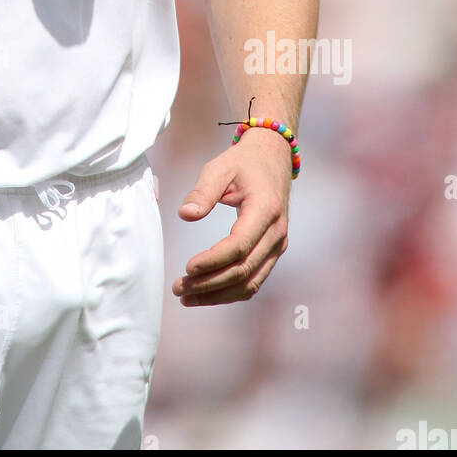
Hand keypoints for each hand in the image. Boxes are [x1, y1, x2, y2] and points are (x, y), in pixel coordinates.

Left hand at [172, 130, 291, 305]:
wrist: (272, 160)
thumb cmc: (243, 163)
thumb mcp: (219, 168)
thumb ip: (202, 191)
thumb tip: (185, 215)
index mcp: (265, 209)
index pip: (240, 245)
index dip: (214, 260)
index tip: (188, 268)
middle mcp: (276, 232)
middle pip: (244, 269)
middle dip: (210, 283)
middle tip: (179, 287)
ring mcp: (277, 245)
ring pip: (250, 282)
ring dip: (218, 294)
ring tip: (186, 296)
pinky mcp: (272, 252)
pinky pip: (254, 279)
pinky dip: (230, 291)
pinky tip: (206, 293)